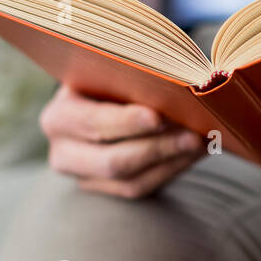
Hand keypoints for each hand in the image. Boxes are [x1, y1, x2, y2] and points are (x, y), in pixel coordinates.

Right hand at [39, 84, 203, 197]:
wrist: (98, 99)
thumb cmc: (109, 78)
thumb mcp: (111, 71)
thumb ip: (133, 75)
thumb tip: (177, 82)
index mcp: (58, 116)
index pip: (93, 123)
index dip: (126, 122)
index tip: (159, 117)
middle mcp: (63, 152)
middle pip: (112, 161)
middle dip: (159, 148)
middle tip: (195, 135)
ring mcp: (83, 176)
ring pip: (131, 181)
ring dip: (172, 161)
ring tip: (202, 142)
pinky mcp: (106, 190)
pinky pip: (142, 188)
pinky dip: (173, 169)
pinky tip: (196, 152)